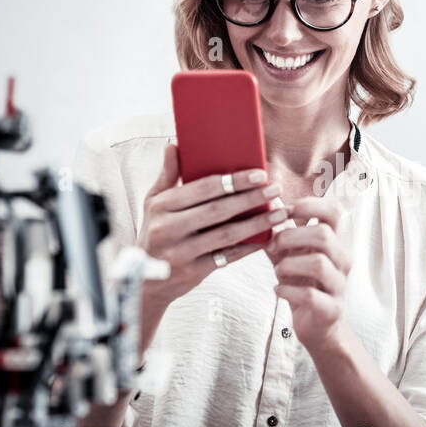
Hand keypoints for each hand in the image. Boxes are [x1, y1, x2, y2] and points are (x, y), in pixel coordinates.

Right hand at [137, 142, 287, 311]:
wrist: (145, 282)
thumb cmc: (154, 233)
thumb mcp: (153, 203)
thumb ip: (167, 175)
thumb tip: (174, 144)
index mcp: (161, 206)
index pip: (202, 189)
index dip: (233, 181)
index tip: (259, 174)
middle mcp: (168, 228)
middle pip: (218, 210)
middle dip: (251, 198)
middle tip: (275, 190)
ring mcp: (180, 253)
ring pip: (226, 235)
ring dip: (257, 224)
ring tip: (280, 214)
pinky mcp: (192, 273)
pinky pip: (227, 257)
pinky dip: (248, 247)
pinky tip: (266, 238)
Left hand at [266, 195, 351, 349]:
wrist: (316, 325)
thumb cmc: (302, 282)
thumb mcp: (288, 254)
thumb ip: (277, 231)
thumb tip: (261, 201)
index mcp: (334, 242)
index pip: (335, 211)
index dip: (310, 205)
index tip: (287, 213)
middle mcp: (342, 260)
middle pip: (323, 235)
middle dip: (291, 237)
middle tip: (273, 246)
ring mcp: (339, 285)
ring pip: (318, 263)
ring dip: (288, 264)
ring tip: (277, 271)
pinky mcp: (331, 308)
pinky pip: (310, 294)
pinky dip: (287, 291)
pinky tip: (277, 290)